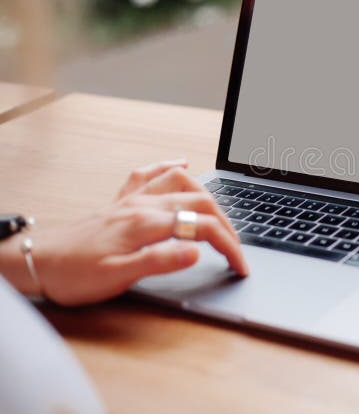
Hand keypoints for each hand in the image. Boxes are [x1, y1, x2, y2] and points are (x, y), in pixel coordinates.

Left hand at [0, 160, 247, 305]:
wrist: (36, 261)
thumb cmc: (74, 274)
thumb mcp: (118, 277)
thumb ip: (160, 261)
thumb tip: (197, 251)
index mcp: (146, 224)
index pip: (202, 228)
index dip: (229, 246)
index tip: (240, 265)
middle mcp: (143, 204)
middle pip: (201, 202)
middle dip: (228, 224)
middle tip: (238, 248)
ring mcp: (133, 199)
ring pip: (182, 182)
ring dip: (209, 195)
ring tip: (223, 217)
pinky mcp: (122, 200)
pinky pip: (150, 173)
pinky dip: (170, 166)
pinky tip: (182, 163)